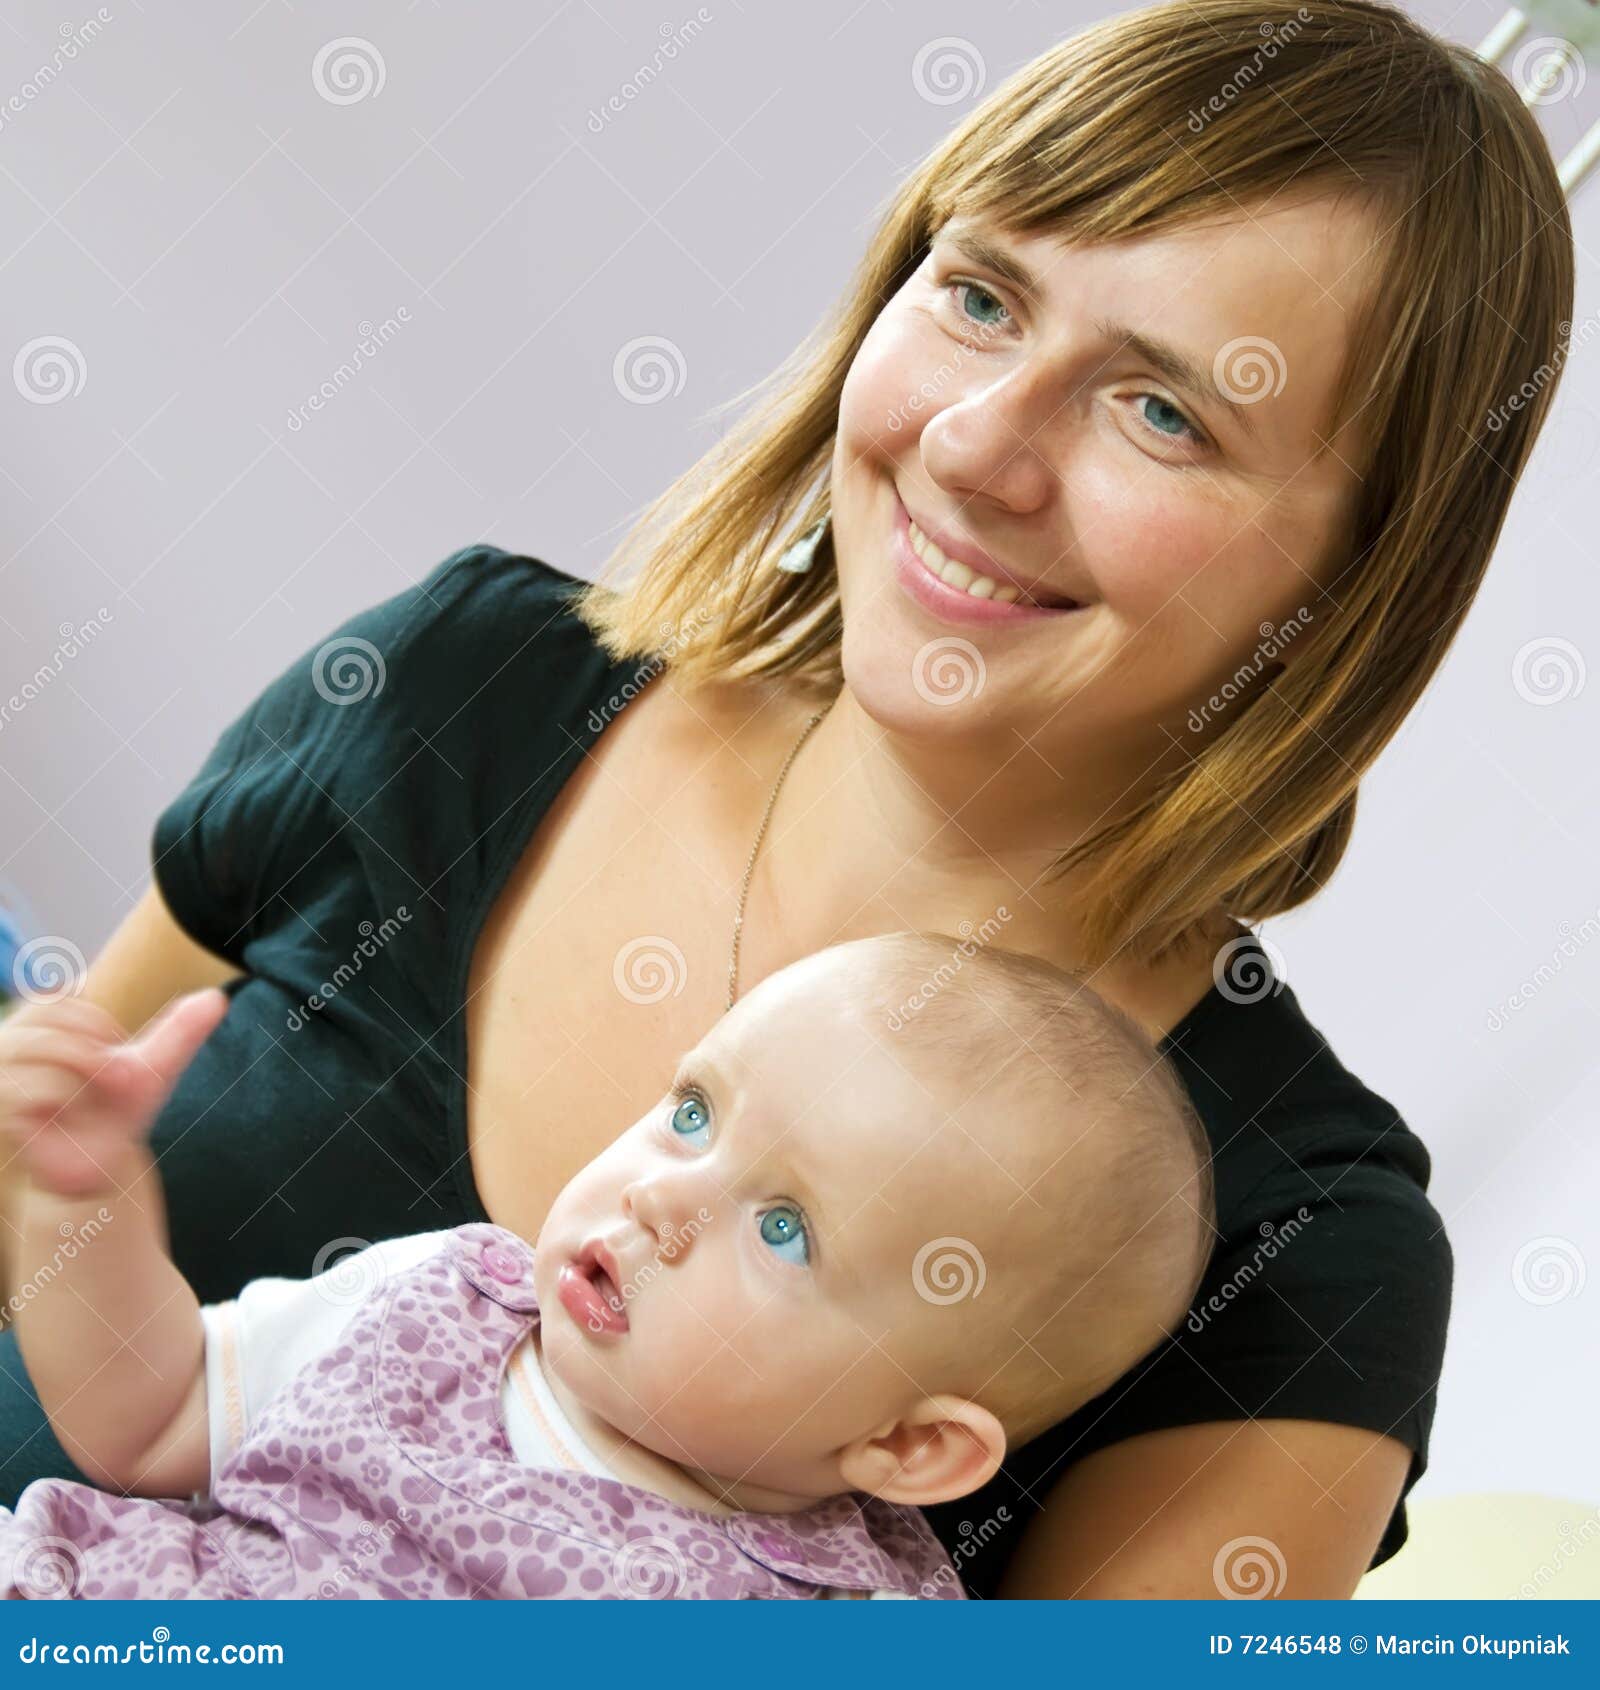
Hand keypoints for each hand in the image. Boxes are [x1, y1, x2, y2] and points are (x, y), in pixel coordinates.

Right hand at [0, 987, 229, 1196]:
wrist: (103, 1167)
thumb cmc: (119, 1112)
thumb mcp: (155, 1067)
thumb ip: (182, 1030)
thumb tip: (217, 998)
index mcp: (41, 1034)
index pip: (52, 997)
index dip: (92, 1017)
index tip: (115, 1046)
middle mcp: (13, 1053)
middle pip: (42, 1015)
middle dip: (92, 1036)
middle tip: (125, 1072)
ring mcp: (4, 1084)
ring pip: (36, 1048)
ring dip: (85, 1063)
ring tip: (115, 1084)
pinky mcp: (4, 1117)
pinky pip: (28, 1089)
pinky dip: (63, 1093)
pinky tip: (75, 1111)